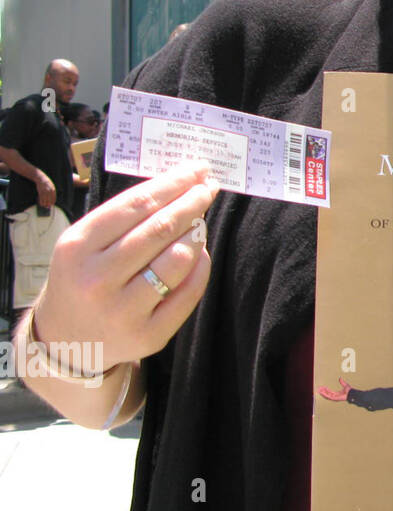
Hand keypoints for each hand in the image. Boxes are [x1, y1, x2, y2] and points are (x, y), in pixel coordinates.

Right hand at [30, 160, 216, 368]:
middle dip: (192, 202)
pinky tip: (199, 254)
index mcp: (76, 247)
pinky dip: (201, 266)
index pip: (136, 204)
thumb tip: (182, 184)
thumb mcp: (84, 244)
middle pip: (161, 228)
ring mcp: (123, 311)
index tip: (197, 169)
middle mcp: (97, 279)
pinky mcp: (148, 335)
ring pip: (179, 259)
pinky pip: (189, 292)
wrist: (65, 341)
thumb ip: (125, 217)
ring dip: (197, 233)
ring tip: (200, 222)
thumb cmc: (83, 278)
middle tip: (209, 187)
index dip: (173, 183)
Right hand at [319, 377, 351, 400]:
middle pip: (327, 394)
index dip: (326, 390)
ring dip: (323, 393)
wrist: (351, 393)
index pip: (330, 392)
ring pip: (327, 395)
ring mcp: (335, 398)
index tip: (323, 387)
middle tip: (319, 388)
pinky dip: (325, 394)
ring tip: (319, 390)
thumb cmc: (349, 390)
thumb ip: (342, 382)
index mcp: (337, 394)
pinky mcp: (335, 399)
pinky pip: (329, 397)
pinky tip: (322, 392)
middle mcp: (335, 396)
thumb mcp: (345, 384)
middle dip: (323, 391)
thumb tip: (340, 378)